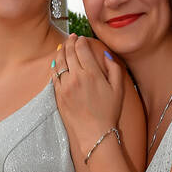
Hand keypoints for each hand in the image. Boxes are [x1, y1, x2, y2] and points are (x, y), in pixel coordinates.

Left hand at [52, 34, 123, 162]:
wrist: (94, 134)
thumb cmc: (108, 113)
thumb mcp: (118, 89)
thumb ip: (114, 68)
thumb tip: (105, 54)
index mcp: (92, 73)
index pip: (82, 48)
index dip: (81, 40)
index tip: (82, 38)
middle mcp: (76, 77)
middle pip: (69, 51)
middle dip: (70, 41)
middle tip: (72, 37)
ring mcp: (65, 86)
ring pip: (59, 61)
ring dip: (61, 51)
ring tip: (64, 46)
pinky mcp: (58, 95)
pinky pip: (54, 75)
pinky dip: (55, 65)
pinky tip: (57, 62)